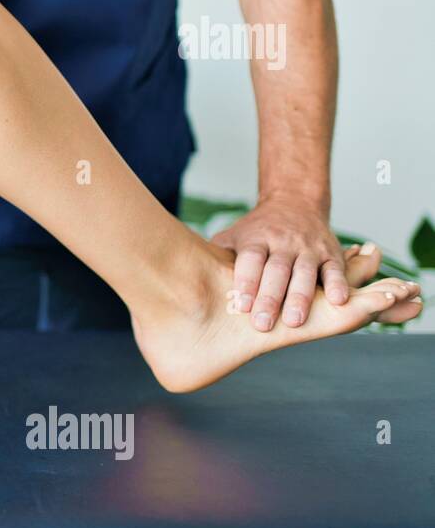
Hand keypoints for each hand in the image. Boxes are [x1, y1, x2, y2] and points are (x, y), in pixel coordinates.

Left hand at [211, 195, 347, 330]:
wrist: (294, 203)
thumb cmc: (255, 233)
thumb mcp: (232, 238)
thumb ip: (216, 258)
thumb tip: (187, 283)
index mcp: (255, 239)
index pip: (250, 260)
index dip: (246, 281)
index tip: (241, 305)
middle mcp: (283, 242)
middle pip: (277, 270)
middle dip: (270, 298)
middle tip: (262, 324)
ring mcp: (308, 248)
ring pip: (305, 272)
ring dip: (301, 297)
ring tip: (295, 321)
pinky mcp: (331, 253)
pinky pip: (335, 270)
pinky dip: (339, 285)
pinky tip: (339, 302)